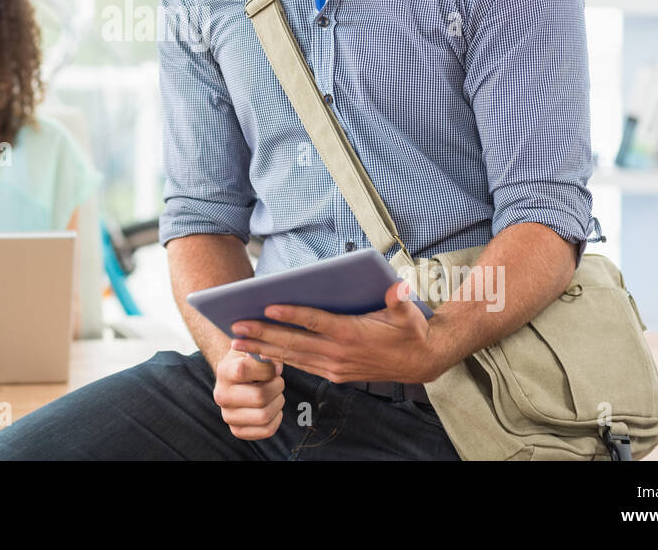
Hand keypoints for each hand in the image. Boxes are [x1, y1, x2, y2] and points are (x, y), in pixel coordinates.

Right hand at [212, 349, 285, 439]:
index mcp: (223, 372)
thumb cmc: (248, 361)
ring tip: (275, 393)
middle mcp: (221, 395)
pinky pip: (267, 430)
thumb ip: (265, 353)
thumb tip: (277, 368)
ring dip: (278, 402)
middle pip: (260, 396)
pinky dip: (277, 418)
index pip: (243, 370)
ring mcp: (228, 416)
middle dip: (277, 387)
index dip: (266, 369)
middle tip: (278, 381)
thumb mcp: (254, 350)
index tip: (272, 368)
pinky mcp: (237, 430)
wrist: (235, 380)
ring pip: (265, 415)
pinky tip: (272, 407)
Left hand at [228, 280, 438, 384]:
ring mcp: (335, 367)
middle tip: (236, 328)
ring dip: (264, 350)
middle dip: (263, 335)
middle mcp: (339, 353)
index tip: (267, 308)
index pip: (315, 322)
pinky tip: (261, 353)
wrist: (421, 362)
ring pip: (293, 357)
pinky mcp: (335, 374)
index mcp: (352, 333)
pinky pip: (302, 365)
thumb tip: (397, 285)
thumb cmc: (411, 330)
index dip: (291, 315)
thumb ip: (399, 298)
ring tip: (237, 343)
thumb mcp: (409, 312)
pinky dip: (280, 359)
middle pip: (294, 342)